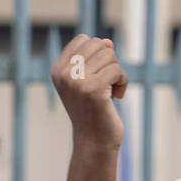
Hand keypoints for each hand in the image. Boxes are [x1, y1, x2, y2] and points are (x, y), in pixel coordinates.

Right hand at [51, 35, 127, 149]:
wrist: (94, 141)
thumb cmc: (94, 110)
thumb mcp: (89, 80)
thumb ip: (94, 58)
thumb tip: (108, 41)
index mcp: (57, 70)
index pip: (83, 40)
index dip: (97, 53)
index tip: (96, 74)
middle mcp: (63, 74)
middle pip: (98, 44)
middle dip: (109, 61)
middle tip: (106, 83)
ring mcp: (76, 81)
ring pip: (109, 55)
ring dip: (117, 73)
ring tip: (110, 91)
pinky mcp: (92, 89)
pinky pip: (117, 69)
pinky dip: (123, 82)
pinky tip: (117, 97)